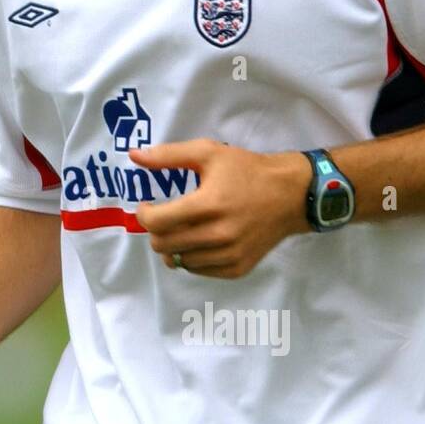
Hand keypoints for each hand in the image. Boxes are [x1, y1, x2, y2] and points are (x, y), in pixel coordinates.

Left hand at [131, 140, 310, 278]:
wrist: (291, 194)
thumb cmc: (247, 170)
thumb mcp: (208, 153)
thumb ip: (168, 155)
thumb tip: (134, 155)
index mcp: (209, 204)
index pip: (157, 223)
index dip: (144, 215)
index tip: (147, 207)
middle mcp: (219, 234)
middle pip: (164, 245)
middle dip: (155, 231)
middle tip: (163, 218)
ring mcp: (230, 255)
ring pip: (179, 261)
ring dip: (173, 246)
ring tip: (183, 228)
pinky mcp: (238, 268)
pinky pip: (199, 270)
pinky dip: (192, 257)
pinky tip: (200, 239)